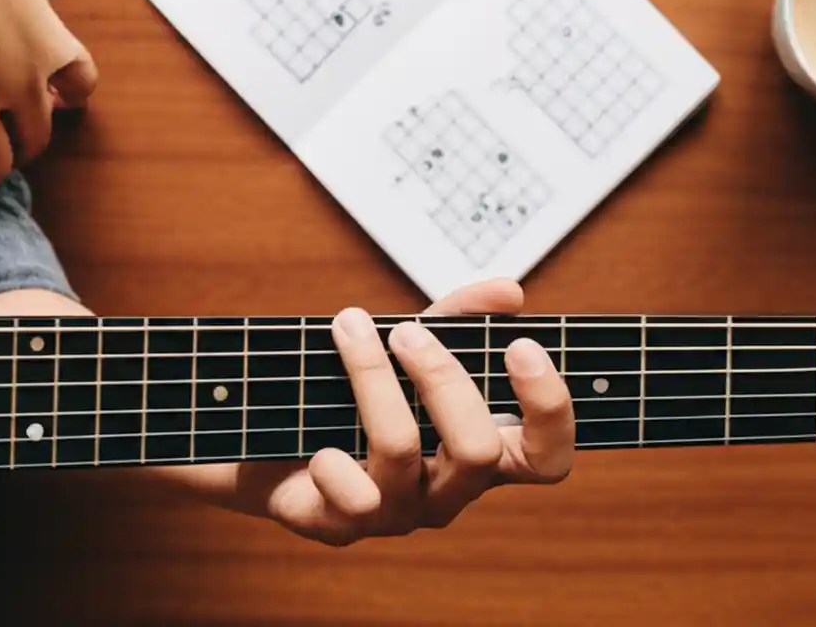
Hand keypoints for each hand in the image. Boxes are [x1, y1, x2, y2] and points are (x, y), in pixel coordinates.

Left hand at [178, 279, 574, 546]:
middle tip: (404, 331)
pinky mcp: (339, 526)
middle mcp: (447, 493)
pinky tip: (317, 436)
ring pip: (403, 451)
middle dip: (442, 378)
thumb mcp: (411, 345)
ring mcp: (396, 515)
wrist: (267, 436)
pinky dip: (332, 459)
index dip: (549, 408)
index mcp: (481, 455)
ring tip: (347, 328)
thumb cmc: (357, 393)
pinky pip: (348, 495)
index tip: (521, 345)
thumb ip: (461, 317)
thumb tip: (511, 290)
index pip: (548, 459)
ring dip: (373, 379)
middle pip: (478, 451)